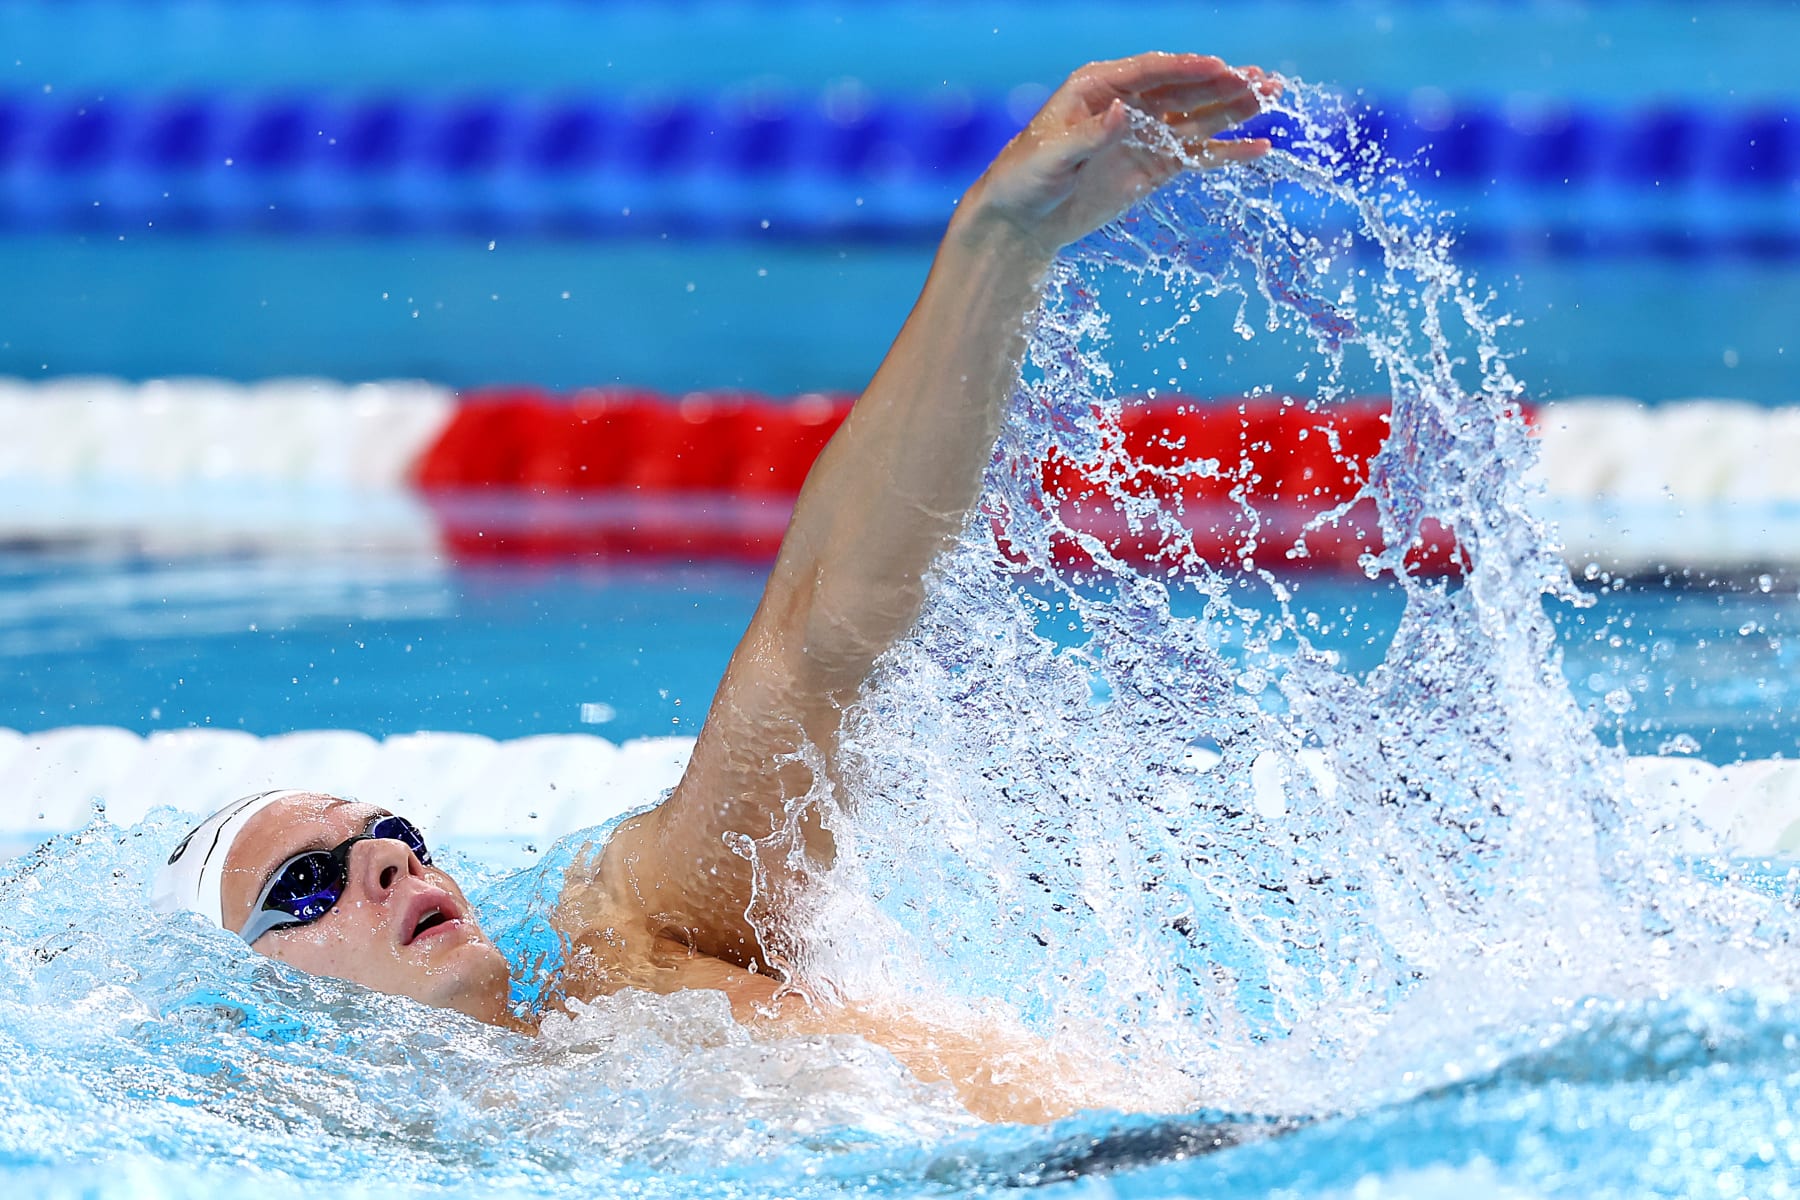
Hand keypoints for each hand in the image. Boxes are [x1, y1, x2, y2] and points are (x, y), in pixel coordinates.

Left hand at [957, 53, 1277, 259]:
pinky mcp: (1154, 167)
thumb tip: (1124, 111)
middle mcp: (1128, 103)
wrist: (1021, 219)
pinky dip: (1227, 152)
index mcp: (1098, 86)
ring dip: (1234, 108)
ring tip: (1272, 96)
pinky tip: (1258, 147)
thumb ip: (1090, 134)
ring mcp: (1144, 135)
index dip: (1187, 70)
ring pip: (1197, 117)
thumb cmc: (1024, 177)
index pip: (1152, 71)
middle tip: (1263, 81)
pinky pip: (1196, 155)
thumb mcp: (1051, 155)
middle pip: (1184, 90)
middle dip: (1223, 85)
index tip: (1221, 68)